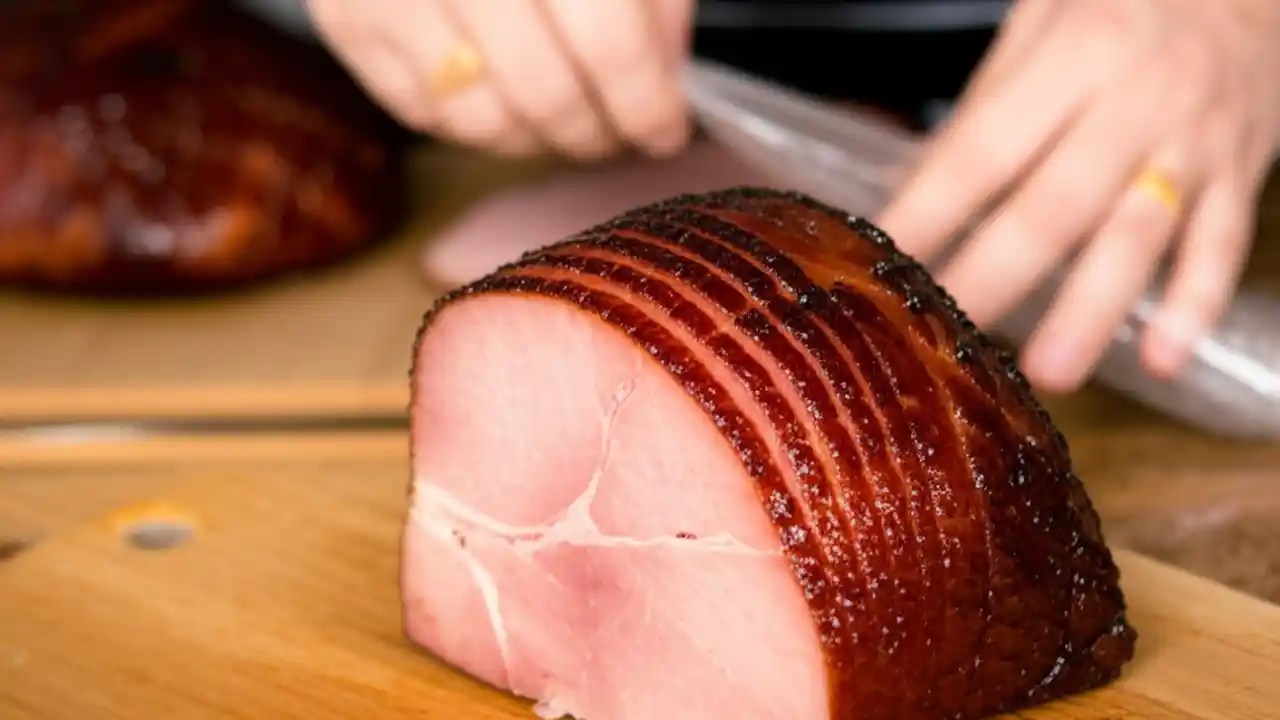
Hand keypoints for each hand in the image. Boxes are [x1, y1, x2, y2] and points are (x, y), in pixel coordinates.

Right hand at [305, 0, 693, 158]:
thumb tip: (665, 72)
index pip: (610, 41)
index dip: (647, 102)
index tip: (665, 129)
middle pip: (546, 92)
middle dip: (594, 133)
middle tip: (615, 134)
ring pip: (482, 119)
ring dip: (536, 139)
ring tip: (561, 118)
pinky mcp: (345, 17)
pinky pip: (422, 113)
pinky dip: (471, 122)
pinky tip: (498, 95)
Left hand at [877, 0, 1279, 391]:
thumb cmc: (1134, 0)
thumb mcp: (1046, 17)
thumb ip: (987, 103)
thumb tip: (916, 184)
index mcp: (1075, 56)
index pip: (984, 149)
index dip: (930, 211)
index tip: (885, 261)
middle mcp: (1135, 104)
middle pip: (1055, 206)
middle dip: (996, 277)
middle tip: (951, 337)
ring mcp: (1192, 146)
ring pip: (1137, 237)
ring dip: (1091, 311)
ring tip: (1049, 371)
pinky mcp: (1240, 176)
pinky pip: (1220, 248)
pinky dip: (1194, 308)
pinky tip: (1159, 358)